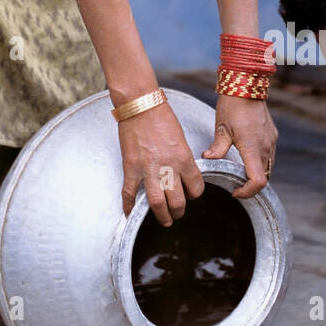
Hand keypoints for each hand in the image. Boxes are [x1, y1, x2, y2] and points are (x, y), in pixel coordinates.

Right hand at [119, 100, 204, 223]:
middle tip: (177, 214)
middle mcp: (168, 167)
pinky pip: (129, 194)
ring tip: (164, 220)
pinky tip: (130, 214)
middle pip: (178, 201)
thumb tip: (182, 174)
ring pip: (157, 203)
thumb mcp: (180, 139)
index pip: (196, 187)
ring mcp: (148, 169)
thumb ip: (182, 159)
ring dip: (161, 215)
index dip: (195, 195)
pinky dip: (129, 207)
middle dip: (179, 211)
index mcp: (184, 158)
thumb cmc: (162, 118)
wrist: (140, 105)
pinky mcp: (131, 168)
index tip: (191, 195)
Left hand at [203, 95, 277, 199]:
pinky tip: (247, 158)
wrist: (248, 85)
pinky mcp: (272, 136)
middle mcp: (266, 147)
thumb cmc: (233, 105)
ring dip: (256, 174)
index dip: (247, 192)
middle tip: (235, 184)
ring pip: (268, 168)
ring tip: (240, 172)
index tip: (235, 191)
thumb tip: (207, 160)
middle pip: (264, 178)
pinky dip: (260, 163)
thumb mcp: (221, 128)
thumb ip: (217, 148)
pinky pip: (269, 157)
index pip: (258, 181)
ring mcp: (271, 141)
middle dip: (250, 185)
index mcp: (253, 148)